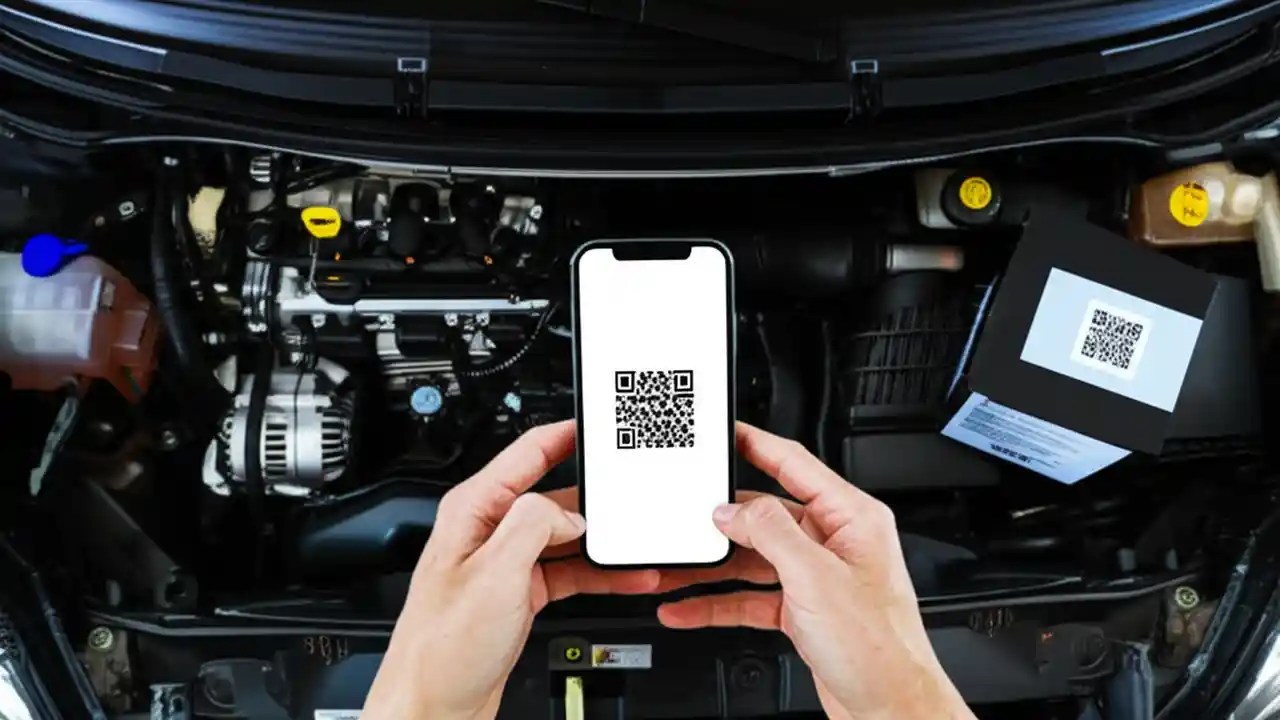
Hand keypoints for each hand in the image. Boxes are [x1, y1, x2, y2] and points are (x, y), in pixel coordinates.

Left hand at [363, 421, 659, 719]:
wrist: (433, 706)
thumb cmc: (441, 648)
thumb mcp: (494, 572)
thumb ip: (534, 524)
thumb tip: (570, 510)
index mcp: (473, 510)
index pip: (526, 453)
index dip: (566, 434)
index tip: (600, 425)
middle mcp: (489, 531)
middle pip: (555, 497)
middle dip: (599, 501)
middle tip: (636, 502)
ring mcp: (505, 562)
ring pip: (567, 537)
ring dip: (604, 545)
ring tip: (640, 550)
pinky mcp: (520, 592)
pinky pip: (567, 570)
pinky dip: (597, 574)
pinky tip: (624, 578)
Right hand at [657, 423, 974, 719]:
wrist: (889, 708)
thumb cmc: (879, 649)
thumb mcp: (817, 578)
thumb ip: (771, 534)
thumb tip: (732, 510)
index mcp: (852, 518)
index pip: (795, 464)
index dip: (756, 444)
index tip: (725, 431)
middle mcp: (835, 542)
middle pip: (766, 514)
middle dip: (722, 519)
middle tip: (684, 513)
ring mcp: (817, 577)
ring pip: (752, 559)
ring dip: (714, 567)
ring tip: (675, 567)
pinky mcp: (802, 610)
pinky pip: (751, 596)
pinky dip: (720, 602)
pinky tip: (689, 608)